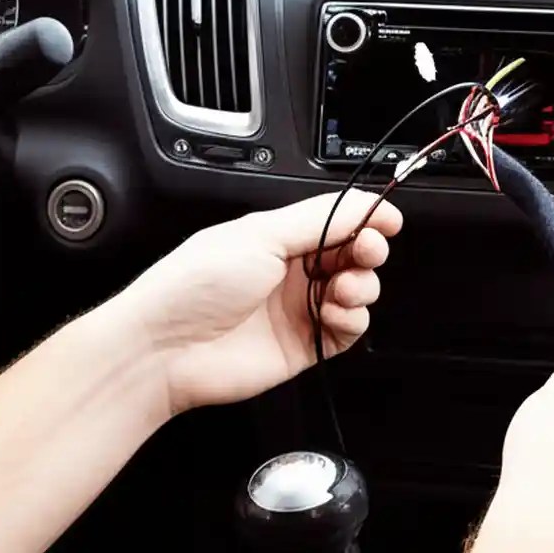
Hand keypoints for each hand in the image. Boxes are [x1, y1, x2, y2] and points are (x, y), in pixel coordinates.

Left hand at [115, 191, 401, 413]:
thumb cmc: (196, 285)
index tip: (388, 221)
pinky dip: (353, 320)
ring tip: (341, 290)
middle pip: (355, 255)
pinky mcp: (306, 345)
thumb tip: (368, 204)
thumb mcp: (261, 234)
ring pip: (359, 291)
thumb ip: (321, 218)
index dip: (367, 219)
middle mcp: (293, 271)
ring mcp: (301, 308)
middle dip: (369, 251)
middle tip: (366, 252)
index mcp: (280, 236)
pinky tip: (334, 315)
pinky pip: (349, 330)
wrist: (165, 349)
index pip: (338, 221)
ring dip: (362, 286)